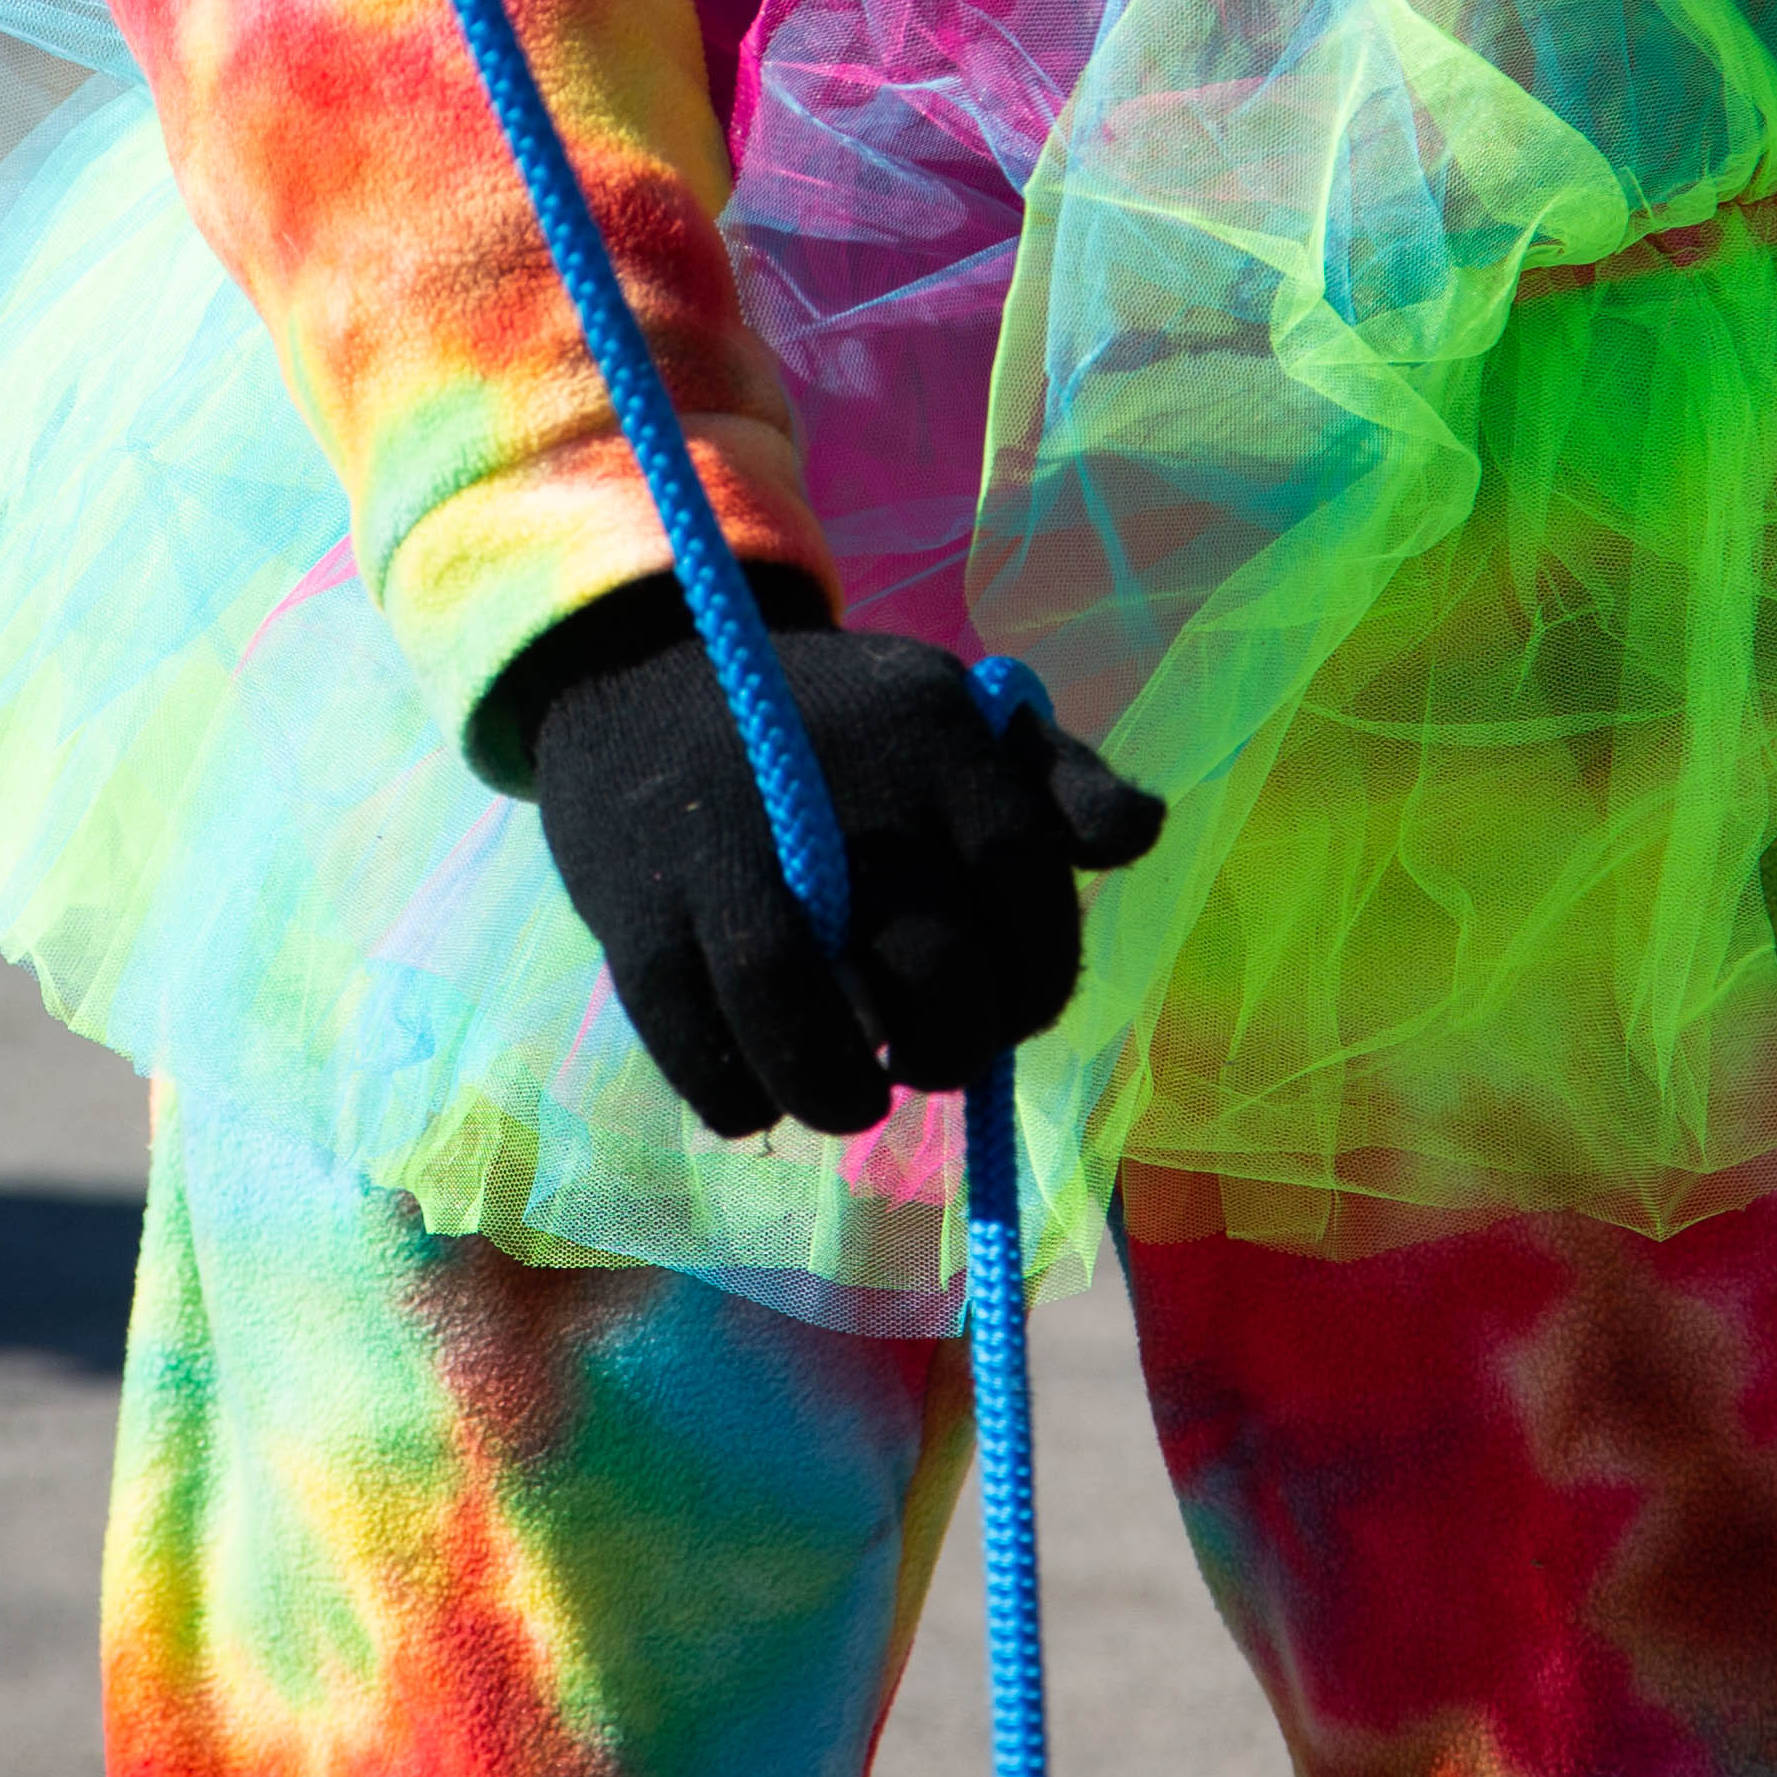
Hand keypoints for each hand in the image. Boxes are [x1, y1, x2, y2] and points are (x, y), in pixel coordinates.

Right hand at [502, 582, 1164, 1139]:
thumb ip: (1056, 779)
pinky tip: (764, 1096)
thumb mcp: (952, 714)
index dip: (1042, 972)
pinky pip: (697, 1045)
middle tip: (935, 1059)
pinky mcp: (635, 912)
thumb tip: (1140, 835)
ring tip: (857, 1099)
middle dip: (952, 1047)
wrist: (646, 677)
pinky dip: (742, 1097)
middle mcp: (835, 791)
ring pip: (798, 1017)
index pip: (1026, 878)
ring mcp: (723, 853)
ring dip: (841, 1092)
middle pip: (931, 967)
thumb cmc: (835, 722)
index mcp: (931, 735)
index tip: (1020, 1010)